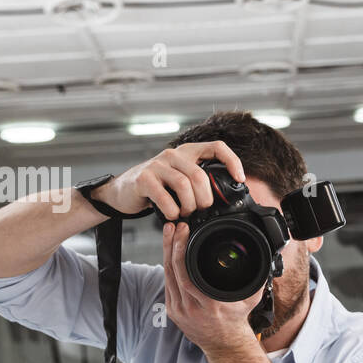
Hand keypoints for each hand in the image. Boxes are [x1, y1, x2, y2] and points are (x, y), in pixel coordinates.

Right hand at [91, 141, 245, 217]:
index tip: (240, 179)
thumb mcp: (180, 181)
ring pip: (185, 185)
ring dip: (189, 206)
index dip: (232, 161)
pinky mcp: (144, 178)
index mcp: (188, 152)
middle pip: (201, 175)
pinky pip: (166, 198)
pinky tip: (171, 214)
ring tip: (185, 213)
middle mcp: (174, 154)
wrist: (123, 191)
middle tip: (200, 210)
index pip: (216, 147)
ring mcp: (158, 165)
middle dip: (205, 199)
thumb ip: (199, 183)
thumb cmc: (157, 189)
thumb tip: (224, 199)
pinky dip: (172, 211)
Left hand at [162, 220, 264, 355]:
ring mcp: (178, 310)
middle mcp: (190, 308)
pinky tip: (170, 253)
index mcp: (208, 303)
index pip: (185, 271)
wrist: (225, 345)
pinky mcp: (172, 311)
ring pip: (166, 275)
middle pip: (172, 269)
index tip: (183, 230)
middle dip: (170, 243)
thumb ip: (256, 280)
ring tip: (169, 233)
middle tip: (172, 225)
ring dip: (166, 252)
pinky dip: (168, 266)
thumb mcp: (250, 299)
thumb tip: (265, 260)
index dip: (180, 248)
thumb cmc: (237, 320)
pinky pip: (168, 284)